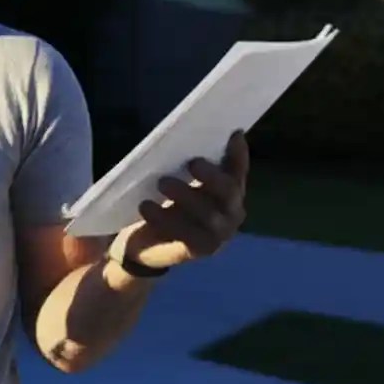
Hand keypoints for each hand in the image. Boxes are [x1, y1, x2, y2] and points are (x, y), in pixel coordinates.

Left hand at [123, 130, 249, 270]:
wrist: (145, 244)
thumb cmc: (164, 204)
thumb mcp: (175, 180)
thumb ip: (184, 164)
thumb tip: (179, 136)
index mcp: (229, 190)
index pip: (238, 169)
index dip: (238, 153)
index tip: (232, 134)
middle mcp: (232, 211)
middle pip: (229, 191)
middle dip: (212, 175)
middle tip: (191, 163)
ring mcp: (220, 233)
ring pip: (209, 214)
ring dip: (186, 196)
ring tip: (162, 182)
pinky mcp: (202, 249)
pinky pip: (187, 234)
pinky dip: (165, 218)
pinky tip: (146, 206)